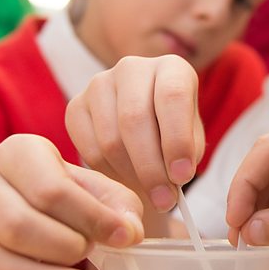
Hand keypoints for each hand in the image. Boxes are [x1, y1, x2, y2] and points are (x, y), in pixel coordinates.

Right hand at [0, 134, 144, 269]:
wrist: (6, 214)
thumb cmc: (58, 199)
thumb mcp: (90, 188)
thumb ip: (117, 205)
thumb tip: (130, 232)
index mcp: (14, 155)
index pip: (51, 189)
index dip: (92, 218)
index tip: (124, 237)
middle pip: (17, 226)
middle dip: (63, 247)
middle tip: (90, 253)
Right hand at [66, 55, 204, 213]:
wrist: (143, 138)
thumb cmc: (175, 139)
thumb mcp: (192, 143)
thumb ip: (187, 153)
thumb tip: (174, 175)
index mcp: (172, 68)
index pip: (172, 96)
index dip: (177, 140)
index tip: (183, 177)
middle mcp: (133, 68)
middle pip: (135, 118)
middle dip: (152, 168)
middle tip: (165, 201)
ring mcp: (99, 84)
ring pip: (110, 138)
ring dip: (132, 175)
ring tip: (150, 196)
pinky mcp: (75, 106)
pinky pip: (89, 148)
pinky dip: (108, 173)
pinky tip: (126, 182)